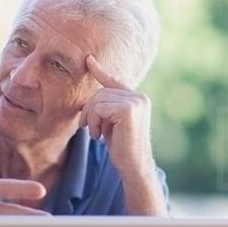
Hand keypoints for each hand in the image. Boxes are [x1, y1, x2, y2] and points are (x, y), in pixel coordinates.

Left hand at [81, 55, 166, 215]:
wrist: (134, 166)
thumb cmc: (122, 147)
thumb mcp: (112, 123)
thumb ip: (107, 108)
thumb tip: (92, 98)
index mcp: (137, 99)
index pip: (114, 82)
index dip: (100, 71)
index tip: (88, 60)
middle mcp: (139, 97)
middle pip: (101, 92)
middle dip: (89, 110)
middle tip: (87, 128)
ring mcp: (136, 102)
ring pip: (98, 100)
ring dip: (91, 119)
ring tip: (96, 134)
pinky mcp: (129, 109)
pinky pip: (99, 109)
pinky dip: (94, 122)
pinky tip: (99, 136)